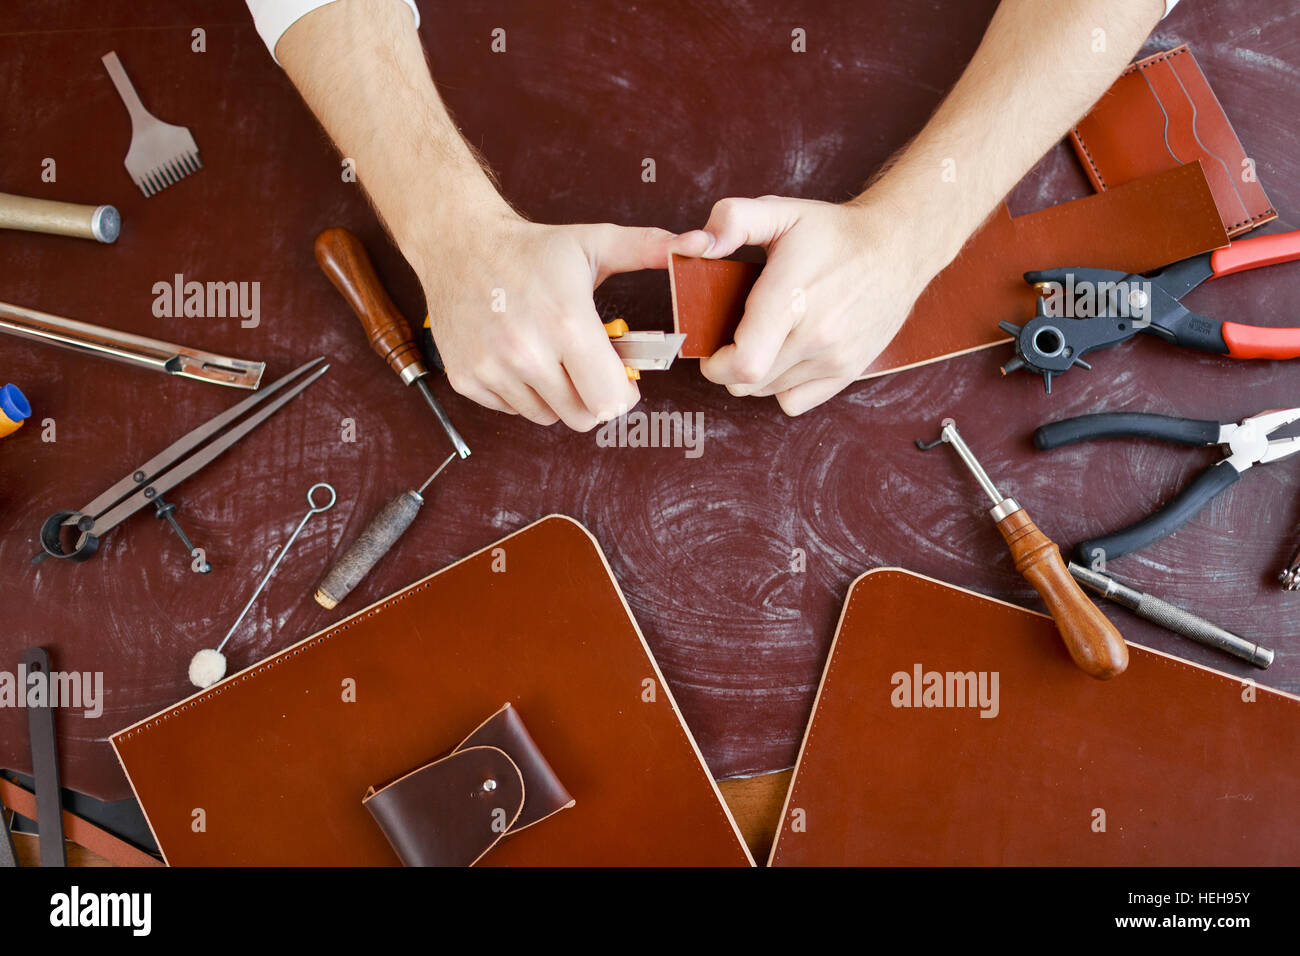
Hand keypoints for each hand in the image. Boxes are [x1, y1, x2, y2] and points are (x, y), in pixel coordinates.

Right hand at [421, 215, 708, 429]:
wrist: (459, 242)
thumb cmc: (533, 248)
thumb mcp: (595, 243)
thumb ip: (650, 249)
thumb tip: (701, 244)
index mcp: (566, 323)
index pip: (609, 400)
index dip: (624, 395)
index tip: (621, 377)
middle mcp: (526, 352)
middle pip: (582, 418)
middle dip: (594, 399)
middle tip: (587, 368)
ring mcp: (492, 368)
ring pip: (547, 417)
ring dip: (558, 397)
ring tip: (552, 358)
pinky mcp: (466, 379)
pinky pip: (512, 410)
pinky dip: (523, 395)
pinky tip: (521, 359)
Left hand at [689, 196, 935, 414]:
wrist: (899, 246)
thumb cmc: (834, 232)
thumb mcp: (780, 212)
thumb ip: (730, 220)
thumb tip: (691, 243)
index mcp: (791, 299)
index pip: (741, 364)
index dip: (714, 363)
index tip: (711, 345)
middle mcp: (816, 336)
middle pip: (746, 383)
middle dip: (727, 366)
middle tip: (732, 336)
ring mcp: (835, 358)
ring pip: (767, 391)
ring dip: (754, 373)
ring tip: (763, 337)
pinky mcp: (848, 371)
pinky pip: (795, 401)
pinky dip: (781, 386)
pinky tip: (786, 354)